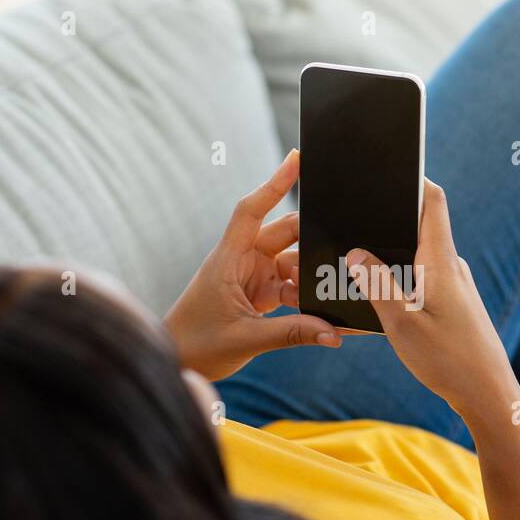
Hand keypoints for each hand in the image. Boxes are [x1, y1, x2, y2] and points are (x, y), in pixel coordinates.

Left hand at [164, 150, 341, 379]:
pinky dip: (306, 296)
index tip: (297, 158)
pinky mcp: (260, 294)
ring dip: (310, 276)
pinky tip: (323, 311)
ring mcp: (252, 276)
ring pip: (292, 262)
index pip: (252, 211)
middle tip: (342, 246)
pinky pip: (291, 286)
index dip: (274, 183)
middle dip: (311, 239)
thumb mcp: (246, 339)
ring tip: (332, 290)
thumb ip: (292, 333)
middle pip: (283, 234)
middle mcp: (241, 261)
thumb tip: (333, 332)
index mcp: (228, 259)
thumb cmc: (196, 345)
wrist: (178, 361)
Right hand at [347, 179, 519, 424]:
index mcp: (440, 260)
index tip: (388, 168)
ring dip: (389, 261)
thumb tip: (355, 253)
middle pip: (418, 228)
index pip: (432, 201)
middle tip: (352, 224)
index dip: (413, 178)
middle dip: (386, 224)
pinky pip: (420, 284)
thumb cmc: (450, 360)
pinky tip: (378, 307)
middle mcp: (450, 266)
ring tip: (356, 270)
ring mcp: (454, 286)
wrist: (489, 396)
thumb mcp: (402, 323)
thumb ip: (376, 285)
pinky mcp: (453, 306)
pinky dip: (399, 286)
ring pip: (417, 259)